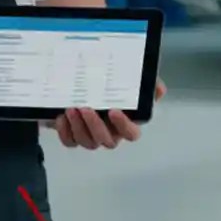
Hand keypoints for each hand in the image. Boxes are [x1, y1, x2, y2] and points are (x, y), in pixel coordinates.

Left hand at [50, 78, 166, 149]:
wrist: (77, 81)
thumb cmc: (106, 83)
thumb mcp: (128, 78)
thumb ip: (144, 83)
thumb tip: (159, 88)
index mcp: (125, 122)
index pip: (131, 133)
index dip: (123, 126)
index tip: (114, 111)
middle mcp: (110, 132)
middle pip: (108, 141)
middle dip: (96, 126)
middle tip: (86, 108)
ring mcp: (91, 136)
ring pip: (88, 142)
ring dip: (79, 127)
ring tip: (71, 109)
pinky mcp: (73, 135)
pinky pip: (70, 141)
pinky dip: (65, 131)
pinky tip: (62, 117)